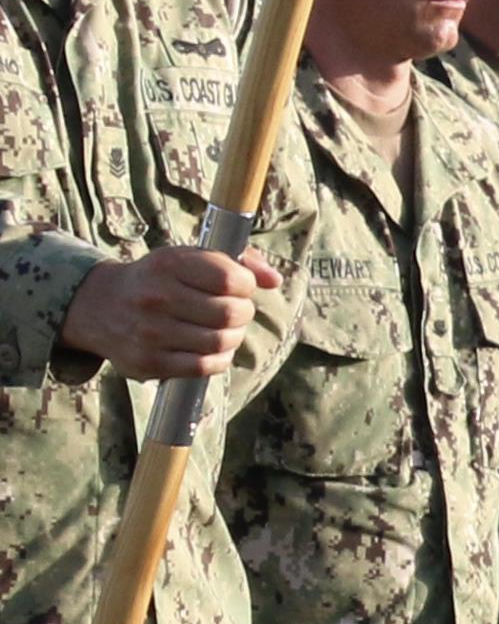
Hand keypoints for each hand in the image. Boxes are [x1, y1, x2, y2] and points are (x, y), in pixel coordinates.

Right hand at [60, 245, 276, 383]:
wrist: (100, 307)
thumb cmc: (159, 280)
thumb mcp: (190, 257)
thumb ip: (238, 262)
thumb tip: (274, 280)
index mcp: (169, 264)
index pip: (232, 279)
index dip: (246, 285)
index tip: (238, 287)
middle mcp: (156, 297)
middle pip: (232, 313)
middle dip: (242, 312)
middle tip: (232, 311)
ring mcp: (150, 332)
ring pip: (222, 341)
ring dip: (233, 337)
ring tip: (222, 329)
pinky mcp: (148, 363)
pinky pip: (206, 366)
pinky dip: (219, 358)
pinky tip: (211, 348)